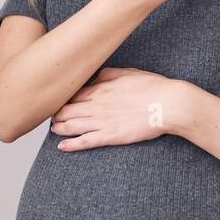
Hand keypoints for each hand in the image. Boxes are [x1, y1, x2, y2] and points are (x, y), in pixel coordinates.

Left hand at [50, 67, 188, 149]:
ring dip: (59, 128)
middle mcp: (97, 105)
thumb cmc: (153, 87)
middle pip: (68, 110)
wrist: (168, 104)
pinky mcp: (110, 136)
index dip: (63, 99)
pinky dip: (71, 145)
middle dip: (57, 114)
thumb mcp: (129, 72)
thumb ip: (109, 74)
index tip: (59, 102)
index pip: (73, 95)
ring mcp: (102, 121)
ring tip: (54, 130)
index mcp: (101, 89)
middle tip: (51, 117)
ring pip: (72, 126)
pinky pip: (85, 141)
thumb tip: (96, 77)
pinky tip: (61, 147)